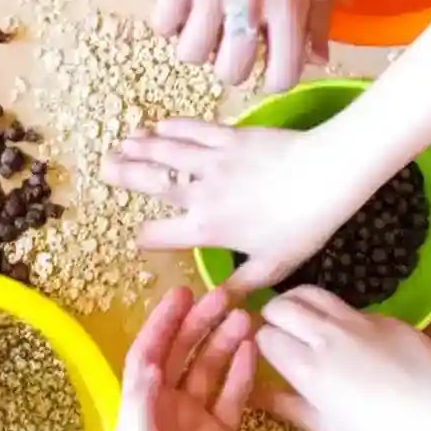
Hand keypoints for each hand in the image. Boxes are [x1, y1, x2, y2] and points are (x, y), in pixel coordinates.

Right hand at [101, 119, 366, 291]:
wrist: (328, 175)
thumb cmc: (304, 225)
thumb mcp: (272, 266)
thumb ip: (239, 285)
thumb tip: (218, 305)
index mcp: (206, 229)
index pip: (158, 234)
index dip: (145, 237)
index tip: (141, 237)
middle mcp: (200, 194)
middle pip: (150, 183)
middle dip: (123, 175)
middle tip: (103, 169)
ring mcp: (211, 160)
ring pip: (163, 151)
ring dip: (137, 146)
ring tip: (120, 144)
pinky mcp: (228, 136)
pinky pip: (190, 130)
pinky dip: (170, 127)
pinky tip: (156, 126)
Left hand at [115, 287, 256, 430]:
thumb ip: (144, 402)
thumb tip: (149, 362)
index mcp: (140, 406)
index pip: (150, 353)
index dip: (163, 322)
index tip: (182, 293)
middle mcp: (165, 408)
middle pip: (182, 356)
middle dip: (199, 325)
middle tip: (224, 296)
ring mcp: (194, 422)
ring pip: (209, 372)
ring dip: (224, 344)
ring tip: (246, 317)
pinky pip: (230, 398)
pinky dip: (240, 374)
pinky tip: (253, 351)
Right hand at [157, 0, 339, 90]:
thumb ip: (319, 14)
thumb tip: (317, 59)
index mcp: (289, 5)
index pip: (281, 76)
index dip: (272, 77)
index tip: (265, 63)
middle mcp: (250, 5)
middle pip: (230, 73)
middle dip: (229, 63)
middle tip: (229, 40)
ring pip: (190, 55)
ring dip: (195, 44)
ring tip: (202, 21)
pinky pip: (162, 22)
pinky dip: (168, 20)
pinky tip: (181, 2)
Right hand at [253, 286, 430, 430]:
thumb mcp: (327, 430)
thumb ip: (287, 405)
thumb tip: (253, 391)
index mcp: (307, 367)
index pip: (264, 336)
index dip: (258, 342)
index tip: (262, 353)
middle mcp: (326, 335)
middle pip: (281, 305)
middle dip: (270, 315)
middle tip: (275, 331)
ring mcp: (357, 321)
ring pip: (311, 292)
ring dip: (296, 302)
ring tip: (300, 319)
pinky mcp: (384, 317)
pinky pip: (347, 306)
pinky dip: (335, 314)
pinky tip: (349, 337)